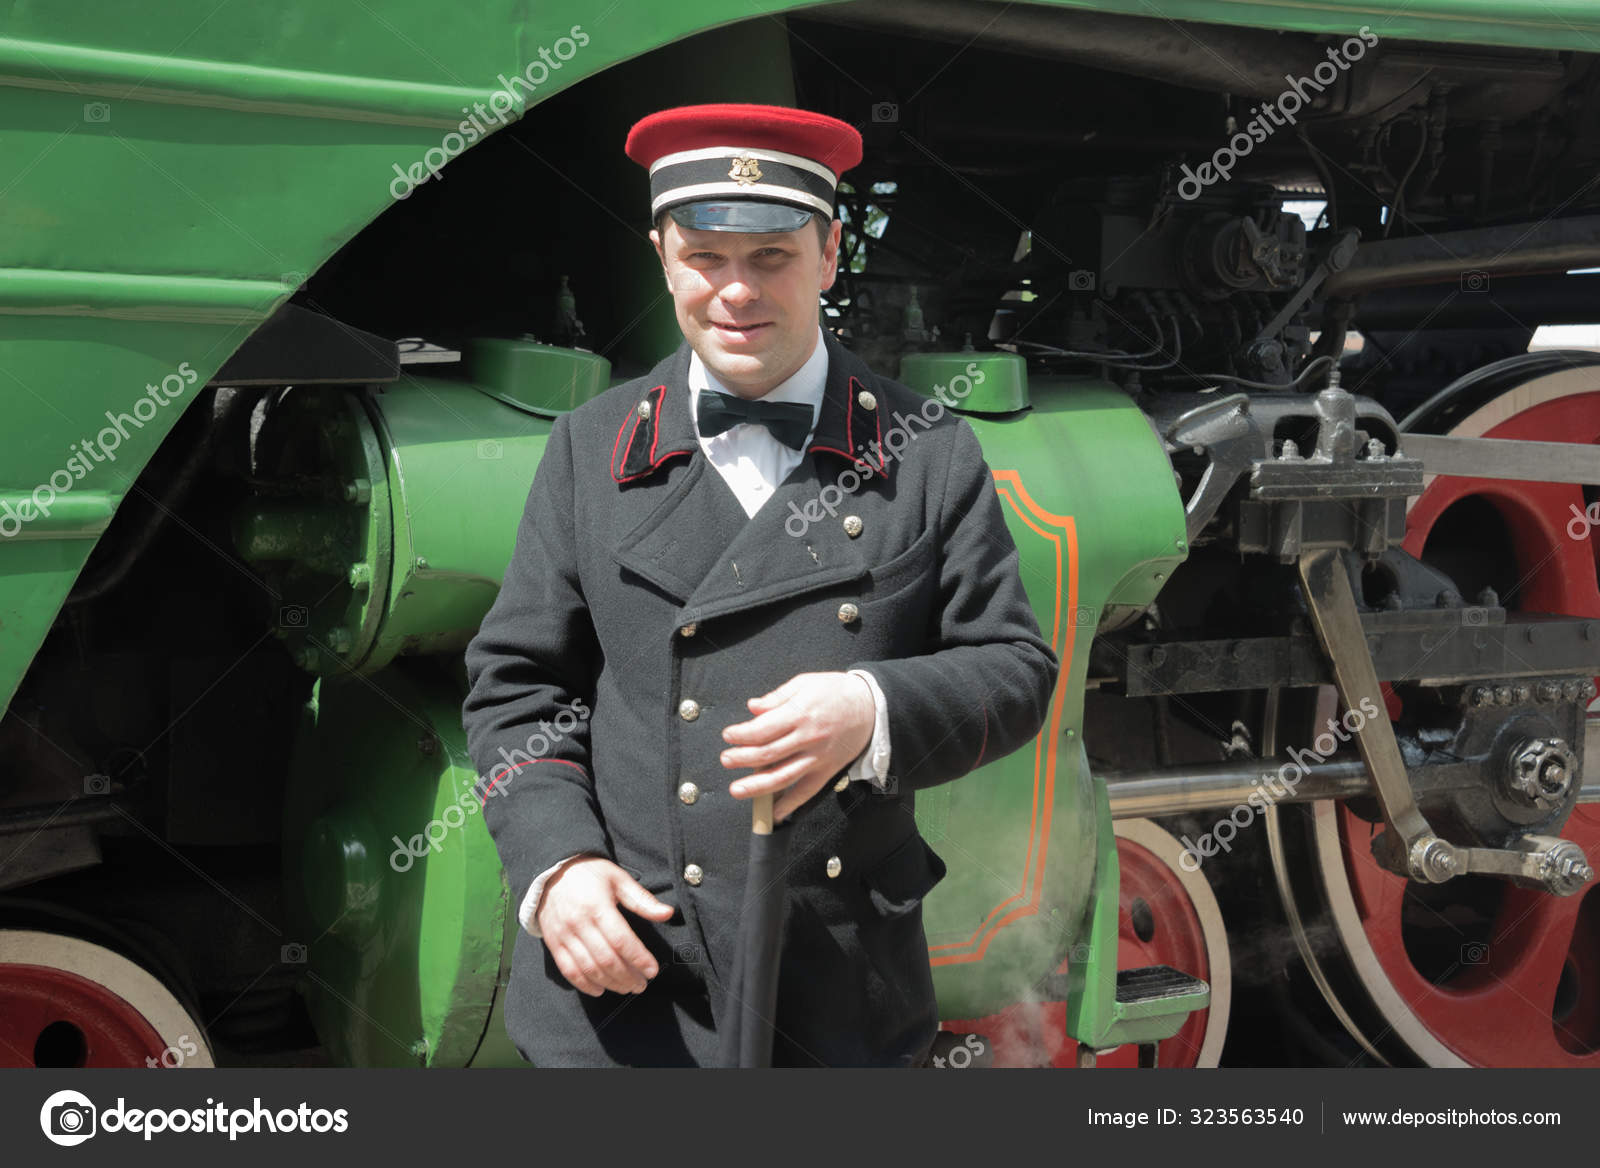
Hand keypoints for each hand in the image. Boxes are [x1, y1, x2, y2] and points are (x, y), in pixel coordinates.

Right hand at [536, 856, 674, 996]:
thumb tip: (668, 913)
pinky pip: (569, 970)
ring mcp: (564, 936)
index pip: (622, 940)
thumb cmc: (590, 874)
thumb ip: (642, 900)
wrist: (552, 872)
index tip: (653, 970)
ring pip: (589, 968)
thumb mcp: (618, 879)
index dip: (639, 958)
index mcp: (597, 906)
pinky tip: (600, 989)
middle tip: (642, 984)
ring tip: (627, 987)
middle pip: (606, 959)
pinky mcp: (553, 944)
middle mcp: (579, 923)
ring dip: (610, 983)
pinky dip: (584, 984)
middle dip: (627, 976)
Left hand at [720, 671, 875, 821]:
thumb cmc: (835, 692)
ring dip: (757, 786)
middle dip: (742, 759)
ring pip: (783, 777)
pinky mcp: (827, 771)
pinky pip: (806, 792)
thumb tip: (752, 707)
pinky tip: (774, 813)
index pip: (763, 729)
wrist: (872, 707)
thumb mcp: (805, 683)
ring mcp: (818, 758)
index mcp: (800, 713)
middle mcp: (808, 738)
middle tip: (726, 760)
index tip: (728, 736)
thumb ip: (777, 697)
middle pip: (768, 754)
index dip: (742, 735)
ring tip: (736, 790)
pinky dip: (789, 804)